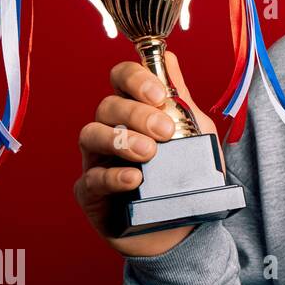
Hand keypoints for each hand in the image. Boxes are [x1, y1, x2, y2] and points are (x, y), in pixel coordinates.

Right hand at [74, 51, 218, 257]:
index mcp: (135, 111)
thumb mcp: (194, 133)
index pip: (121, 79)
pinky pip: (91, 179)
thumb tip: (169, 58)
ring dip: (121, 140)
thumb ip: (180, 99)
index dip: (135, 78)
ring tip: (149, 154)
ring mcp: (97, 161)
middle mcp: (111, 130)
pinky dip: (112, 176)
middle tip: (165, 132)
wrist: (188, 226)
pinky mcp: (92, 194)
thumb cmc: (187, 176)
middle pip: (107, 106)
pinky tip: (134, 178)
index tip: (159, 95)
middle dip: (136, 114)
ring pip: (90, 135)